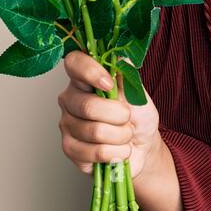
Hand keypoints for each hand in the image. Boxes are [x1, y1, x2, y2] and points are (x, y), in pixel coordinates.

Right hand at [57, 50, 163, 179]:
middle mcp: (71, 99)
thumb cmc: (138, 116)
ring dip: (121, 136)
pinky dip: (116, 152)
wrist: (143, 146)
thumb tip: (121, 58)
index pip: (74, 63)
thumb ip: (126, 76)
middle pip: (87, 106)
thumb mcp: (137, 93)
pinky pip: (94, 152)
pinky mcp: (70, 148)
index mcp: (85, 79)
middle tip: (128, 117)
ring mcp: (67, 124)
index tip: (109, 84)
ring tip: (125, 134)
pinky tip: (118, 149)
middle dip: (119, 115)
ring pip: (94, 132)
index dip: (90, 71)